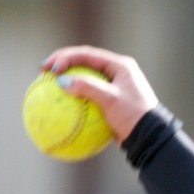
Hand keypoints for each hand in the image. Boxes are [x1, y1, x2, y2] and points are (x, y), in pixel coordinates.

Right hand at [40, 45, 159, 143]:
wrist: (150, 139)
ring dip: (67, 80)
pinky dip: (74, 98)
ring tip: (47, 84)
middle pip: (83, 62)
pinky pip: (88, 95)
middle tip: (43, 70)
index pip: (87, 54)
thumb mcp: (111, 100)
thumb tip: (62, 81)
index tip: (50, 68)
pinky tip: (59, 105)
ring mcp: (113, 87)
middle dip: (62, 64)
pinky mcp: (110, 102)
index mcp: (120, 66)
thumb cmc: (135, 117)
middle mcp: (117, 72)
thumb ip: (87, 87)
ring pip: (85, 78)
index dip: (65, 57)